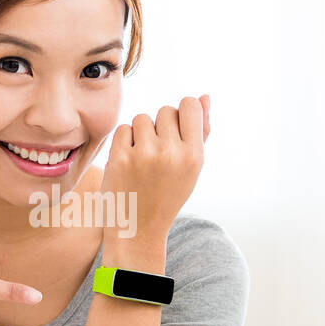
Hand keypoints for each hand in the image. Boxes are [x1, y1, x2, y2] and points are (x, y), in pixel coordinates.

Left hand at [100, 93, 209, 246]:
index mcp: (194, 155)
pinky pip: (123, 129)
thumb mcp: (192, 168)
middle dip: (161, 127)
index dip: (182, 112)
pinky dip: (124, 142)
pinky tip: (128, 162)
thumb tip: (205, 95)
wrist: (139, 230)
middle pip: (165, 111)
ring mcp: (144, 155)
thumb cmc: (167, 195)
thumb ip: (201, 131)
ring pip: (142, 118)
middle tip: (158, 154)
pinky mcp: (119, 158)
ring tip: (143, 159)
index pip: (190, 105)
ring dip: (141, 133)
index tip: (177, 130)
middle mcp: (171, 153)